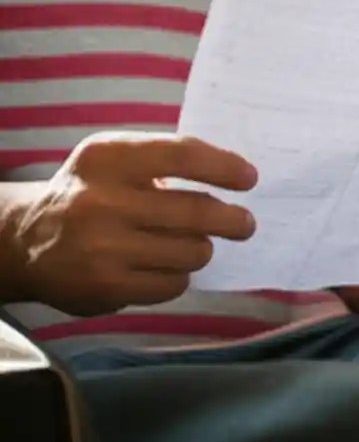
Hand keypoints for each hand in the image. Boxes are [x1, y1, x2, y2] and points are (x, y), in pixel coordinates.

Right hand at [1, 131, 257, 315]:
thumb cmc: (90, 193)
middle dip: (232, 220)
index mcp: (108, 157)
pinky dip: (180, 275)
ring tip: (190, 244)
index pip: (182, 155)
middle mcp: (102, 200)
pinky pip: (174, 283)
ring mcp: (103, 247)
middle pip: (196, 210)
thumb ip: (164, 159)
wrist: (26, 242)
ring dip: (201, 248)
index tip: (250, 179)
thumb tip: (235, 176)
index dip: (224, 167)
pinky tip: (164, 267)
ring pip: (192, 251)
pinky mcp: (107, 286)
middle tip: (245, 224)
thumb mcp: (114, 160)